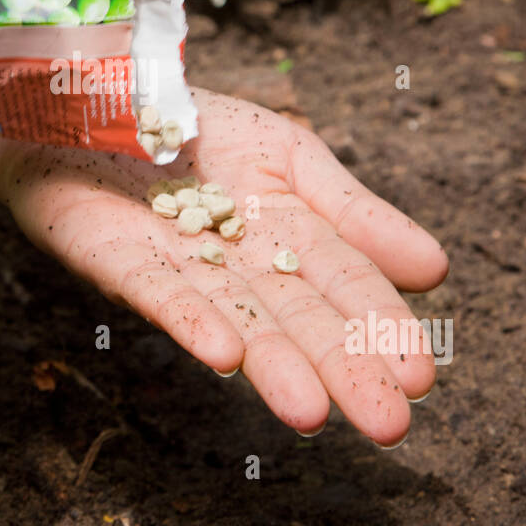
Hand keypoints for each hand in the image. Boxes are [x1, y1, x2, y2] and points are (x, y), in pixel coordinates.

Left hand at [0, 86, 448, 445]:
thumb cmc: (194, 128)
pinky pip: (158, 294)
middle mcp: (236, 263)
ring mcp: (178, 265)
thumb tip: (434, 269)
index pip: (344, 283)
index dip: (379, 326)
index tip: (419, 379)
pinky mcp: (117, 260)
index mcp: (286, 234)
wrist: (90, 97)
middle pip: (296, 318)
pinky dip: (192, 322)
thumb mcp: (287, 154)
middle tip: (389, 427)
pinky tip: (225, 354)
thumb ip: (351, 210)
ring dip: (273, 367)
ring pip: (235, 320)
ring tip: (310, 413)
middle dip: (341, 369)